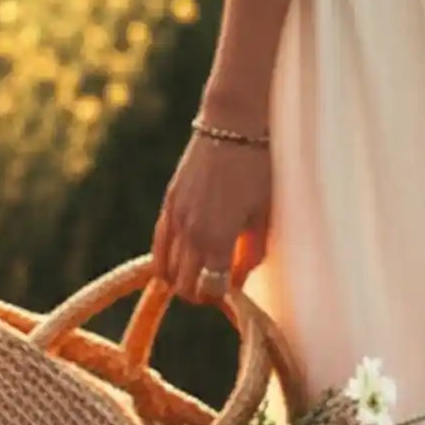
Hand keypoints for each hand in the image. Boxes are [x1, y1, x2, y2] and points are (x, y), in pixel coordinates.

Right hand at [151, 132, 271, 300]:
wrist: (234, 126)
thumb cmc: (260, 170)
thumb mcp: (265, 215)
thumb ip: (251, 254)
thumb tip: (237, 281)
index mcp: (217, 239)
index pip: (210, 289)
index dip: (221, 297)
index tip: (233, 293)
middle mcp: (191, 233)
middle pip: (184, 285)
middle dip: (200, 293)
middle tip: (218, 286)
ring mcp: (175, 217)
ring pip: (165, 268)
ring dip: (181, 279)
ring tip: (200, 274)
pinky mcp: (169, 202)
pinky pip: (159, 243)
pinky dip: (166, 258)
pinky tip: (181, 259)